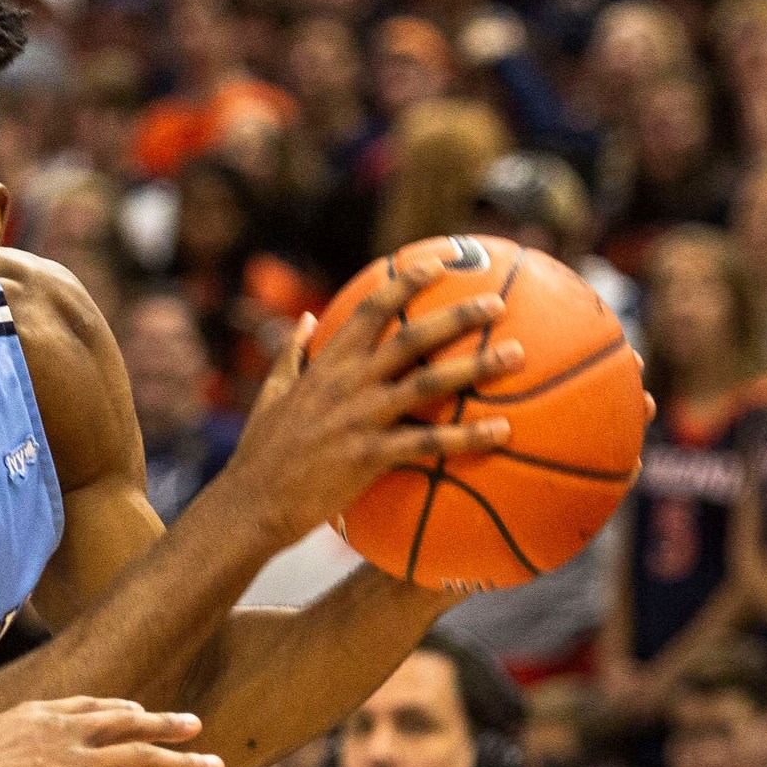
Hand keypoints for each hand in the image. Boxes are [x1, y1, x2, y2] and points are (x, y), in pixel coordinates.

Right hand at [0, 699, 222, 766]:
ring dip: (184, 763)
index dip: (117, 708)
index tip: (137, 710)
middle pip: (128, 722)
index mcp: (36, 717)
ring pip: (144, 759)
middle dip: (164, 724)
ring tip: (214, 766)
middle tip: (195, 724)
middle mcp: (66, 734)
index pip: (87, 707)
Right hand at [219, 264, 528, 546]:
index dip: (406, 282)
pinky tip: (502, 432)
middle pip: (411, 337)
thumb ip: (291, 354)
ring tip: (515, 356)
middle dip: (458, 315)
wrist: (250, 504)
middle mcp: (347, 384)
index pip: (371, 309)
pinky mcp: (369, 457)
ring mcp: (360, 419)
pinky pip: (428, 444)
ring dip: (476, 367)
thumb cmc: (261, 453)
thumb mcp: (270, 394)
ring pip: (428, 383)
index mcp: (326, 365)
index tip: (439, 262)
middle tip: (498, 303)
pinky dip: (467, 437)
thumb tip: (306, 319)